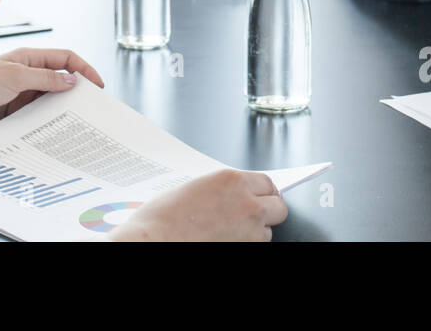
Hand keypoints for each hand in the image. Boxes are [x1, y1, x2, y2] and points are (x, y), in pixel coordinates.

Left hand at [0, 48, 104, 135]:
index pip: (65, 58)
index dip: (83, 69)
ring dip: (63, 107)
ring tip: (76, 119)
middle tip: (91, 105)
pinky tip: (55, 128)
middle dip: (77, 89)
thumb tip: (72, 80)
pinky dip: (49, 119)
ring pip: (52, 98)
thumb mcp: (14, 77)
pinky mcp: (16, 110)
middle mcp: (28, 73)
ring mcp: (23, 93)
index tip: (97, 84)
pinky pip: (39, 114)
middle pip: (61, 78)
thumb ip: (45, 79)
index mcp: (29, 58)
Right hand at [109, 169, 286, 241]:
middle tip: (255, 215)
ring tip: (230, 232)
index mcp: (231, 180)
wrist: (151, 241)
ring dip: (256, 231)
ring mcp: (249, 230)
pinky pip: (256, 246)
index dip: (264, 192)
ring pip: (268, 231)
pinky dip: (246, 244)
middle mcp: (246, 202)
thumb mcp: (195, 188)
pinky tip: (226, 241)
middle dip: (269, 210)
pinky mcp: (245, 249)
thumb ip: (221, 188)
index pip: (267, 183)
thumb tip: (234, 194)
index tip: (261, 197)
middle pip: (278, 206)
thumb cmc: (162, 218)